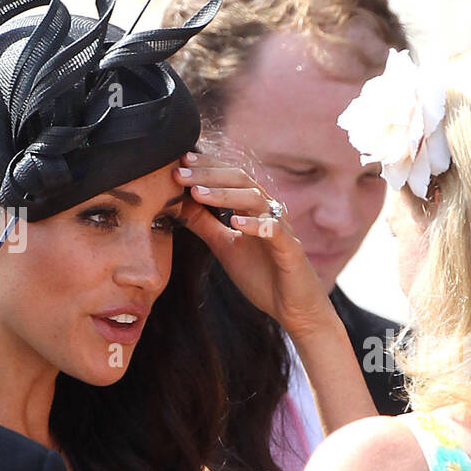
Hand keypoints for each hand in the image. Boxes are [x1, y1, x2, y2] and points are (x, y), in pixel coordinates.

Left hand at [174, 150, 336, 340]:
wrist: (292, 308)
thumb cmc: (261, 275)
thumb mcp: (224, 246)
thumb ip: (204, 224)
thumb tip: (178, 203)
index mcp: (253, 207)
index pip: (229, 177)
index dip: (205, 167)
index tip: (178, 162)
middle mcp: (268, 211)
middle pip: (240, 180)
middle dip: (208, 175)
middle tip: (180, 173)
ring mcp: (281, 228)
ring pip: (255, 200)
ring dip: (225, 195)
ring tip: (198, 193)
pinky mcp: (290, 250)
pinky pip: (274, 231)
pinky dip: (255, 225)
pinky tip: (235, 223)